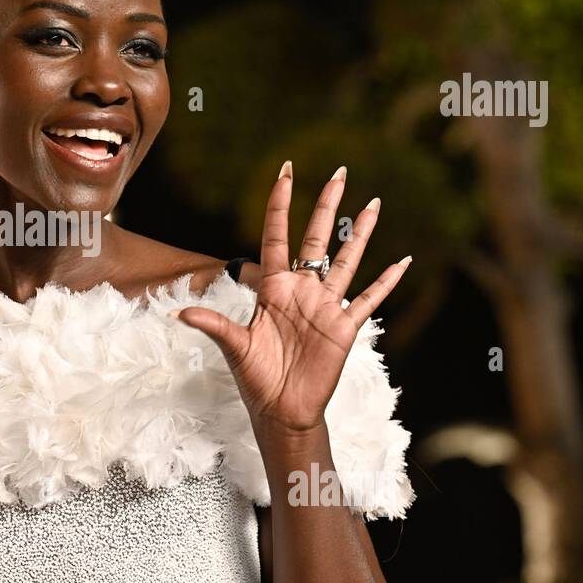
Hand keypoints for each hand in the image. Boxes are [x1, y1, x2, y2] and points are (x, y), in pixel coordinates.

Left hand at [173, 162, 410, 434]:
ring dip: (360, 234)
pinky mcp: (344, 327)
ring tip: (373, 204)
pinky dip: (386, 281)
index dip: (281, 204)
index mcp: (273, 288)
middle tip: (341, 172)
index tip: (287, 172)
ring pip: (347, 261)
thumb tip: (180, 314)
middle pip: (316, 238)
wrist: (281, 410)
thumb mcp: (233, 347)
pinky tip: (403, 261)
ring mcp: (325, 307)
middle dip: (327, 205)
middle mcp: (301, 290)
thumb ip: (213, 325)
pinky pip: (369, 299)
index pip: (277, 236)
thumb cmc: (255, 379)